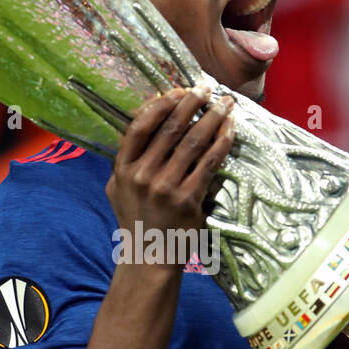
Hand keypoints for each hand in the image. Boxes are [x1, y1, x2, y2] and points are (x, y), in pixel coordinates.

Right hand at [105, 85, 234, 263]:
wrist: (149, 259)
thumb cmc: (136, 220)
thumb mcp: (117, 188)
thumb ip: (127, 159)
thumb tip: (144, 121)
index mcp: (123, 169)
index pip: (139, 127)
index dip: (160, 105)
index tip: (177, 91)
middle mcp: (142, 176)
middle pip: (170, 129)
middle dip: (192, 104)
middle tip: (207, 89)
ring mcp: (166, 188)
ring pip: (193, 142)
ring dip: (212, 118)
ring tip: (226, 104)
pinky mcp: (189, 200)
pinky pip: (210, 163)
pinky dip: (222, 143)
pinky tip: (230, 131)